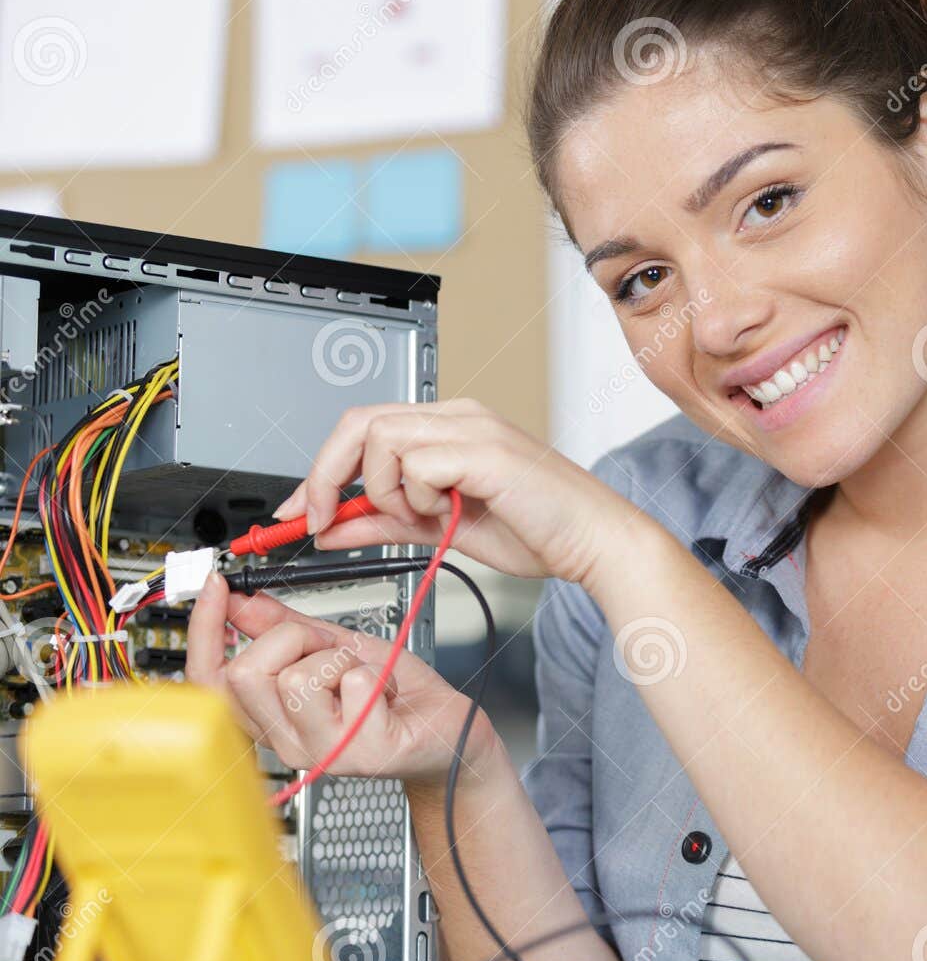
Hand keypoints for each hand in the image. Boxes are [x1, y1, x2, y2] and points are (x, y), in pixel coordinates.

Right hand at [185, 571, 504, 784]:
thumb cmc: (395, 696)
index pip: (210, 680)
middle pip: (246, 673)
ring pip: (297, 679)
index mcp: (272, 717)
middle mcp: (287, 741)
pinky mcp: (362, 752)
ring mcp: (323, 752)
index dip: (205, 630)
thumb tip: (241, 601)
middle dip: (291, 638)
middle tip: (329, 646)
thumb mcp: (337, 649)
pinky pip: (352, 684)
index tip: (219, 586)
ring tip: (362, 674)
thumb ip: (288, 628)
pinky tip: (386, 694)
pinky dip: (375, 673)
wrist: (447, 727)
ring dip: (338, 658)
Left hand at [270, 397, 638, 588]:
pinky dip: (418, 497)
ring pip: (381, 440)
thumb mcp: (442, 530)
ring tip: (423, 517)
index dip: (320, 470)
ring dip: (383, 491)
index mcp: (450, 428)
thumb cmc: (539, 532)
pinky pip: (416, 464)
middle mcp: (459, 416)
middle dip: (324, 476)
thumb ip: (386, 523)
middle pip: (359, 422)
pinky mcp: (484, 450)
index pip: (364, 429)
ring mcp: (472, 428)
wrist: (596, 543)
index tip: (296, 513)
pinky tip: (450, 514)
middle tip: (316, 520)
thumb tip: (331, 527)